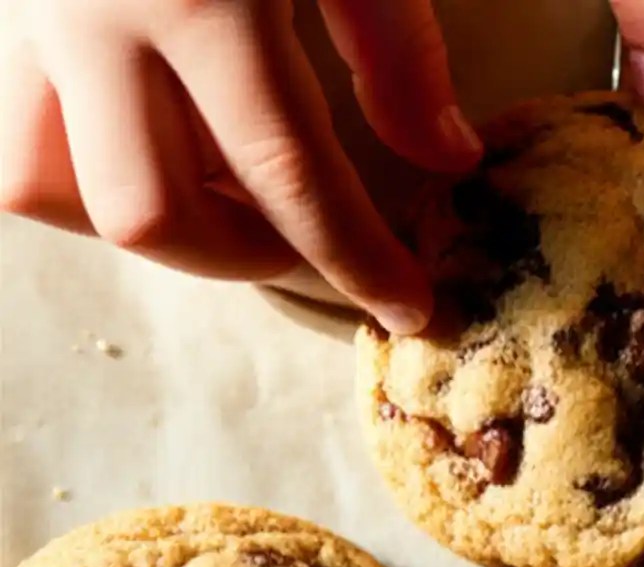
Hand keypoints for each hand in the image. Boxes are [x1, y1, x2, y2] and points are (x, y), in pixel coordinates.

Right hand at [0, 0, 482, 333]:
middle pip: (155, 216)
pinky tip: (173, 154)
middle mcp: (94, 17)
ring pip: (55, 188)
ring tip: (244, 210)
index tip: (409, 305)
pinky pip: (21, 135)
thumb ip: (402, 51)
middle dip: (255, 261)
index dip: (356, 259)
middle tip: (328, 250)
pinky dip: (94, 176)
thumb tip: (446, 162)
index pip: (289, 178)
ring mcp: (30, 13)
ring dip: (161, 227)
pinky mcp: (7, 9)